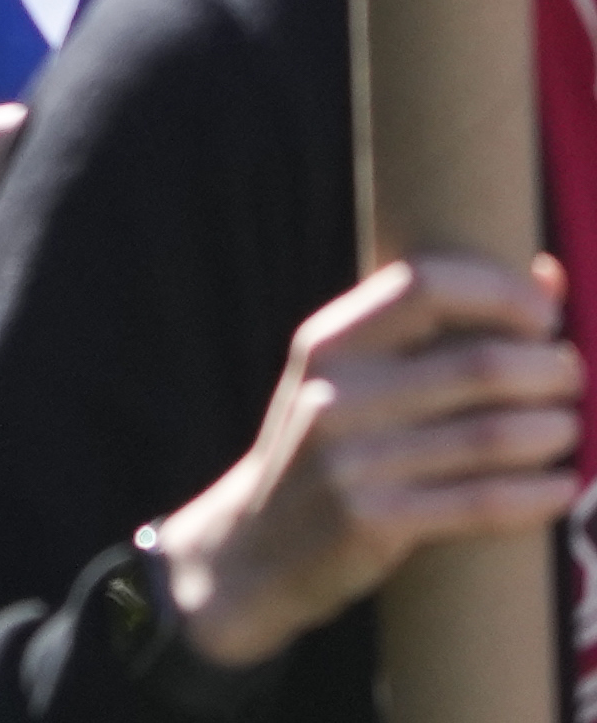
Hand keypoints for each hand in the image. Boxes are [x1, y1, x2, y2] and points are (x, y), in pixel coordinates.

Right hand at [151, 252, 580, 668]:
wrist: (255, 546)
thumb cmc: (333, 448)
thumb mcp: (354, 378)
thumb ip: (439, 330)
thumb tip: (550, 273)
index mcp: (329, 343)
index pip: (424, 286)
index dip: (501, 292)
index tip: (544, 319)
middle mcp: (335, 393)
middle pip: (479, 364)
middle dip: (551, 371)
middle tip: (572, 379)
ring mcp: (351, 460)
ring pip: (492, 436)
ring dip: (555, 431)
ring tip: (568, 429)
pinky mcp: (373, 521)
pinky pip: (482, 503)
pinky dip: (538, 495)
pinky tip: (562, 489)